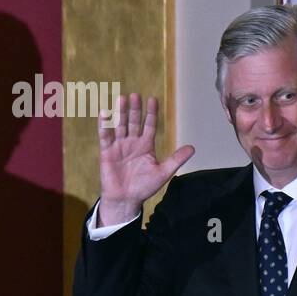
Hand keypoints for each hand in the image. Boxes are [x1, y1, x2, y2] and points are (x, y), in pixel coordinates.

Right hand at [98, 93, 193, 223]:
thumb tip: (192, 148)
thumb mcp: (163, 172)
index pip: (149, 125)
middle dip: (135, 109)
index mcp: (146, 145)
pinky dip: (104, 125)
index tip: (152, 99)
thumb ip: (176, 159)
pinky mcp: (107, 152)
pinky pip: (105, 136)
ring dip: (120, 113)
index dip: (151, 113)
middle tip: (135, 95)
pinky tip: (105, 113)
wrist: (126, 200)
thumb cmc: (144, 187)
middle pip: (134, 122)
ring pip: (120, 125)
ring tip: (122, 98)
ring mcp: (119, 146)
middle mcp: (132, 142)